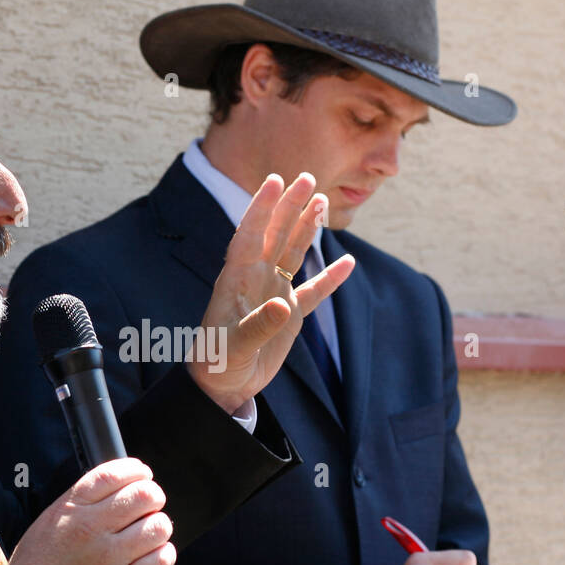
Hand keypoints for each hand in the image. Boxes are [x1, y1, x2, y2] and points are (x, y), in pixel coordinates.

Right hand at [0, 458, 175, 564]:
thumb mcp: (48, 525)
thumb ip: (80, 506)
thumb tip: (117, 490)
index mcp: (70, 510)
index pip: (113, 474)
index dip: (135, 470)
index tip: (143, 474)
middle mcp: (91, 529)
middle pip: (143, 495)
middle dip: (153, 496)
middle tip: (151, 505)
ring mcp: (110, 558)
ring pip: (158, 526)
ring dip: (159, 527)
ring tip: (150, 534)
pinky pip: (161, 559)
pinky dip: (163, 555)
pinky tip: (153, 556)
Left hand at [188, 173, 355, 413]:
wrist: (221, 386)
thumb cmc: (216, 363)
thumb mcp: (233, 347)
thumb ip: (258, 326)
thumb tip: (283, 305)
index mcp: (236, 280)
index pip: (249, 235)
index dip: (261, 208)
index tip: (276, 182)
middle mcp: (255, 279)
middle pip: (275, 234)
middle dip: (290, 206)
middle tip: (307, 178)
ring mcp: (274, 294)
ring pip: (293, 253)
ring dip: (307, 228)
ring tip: (322, 202)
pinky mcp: (289, 315)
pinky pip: (313, 290)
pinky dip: (330, 278)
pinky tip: (348, 262)